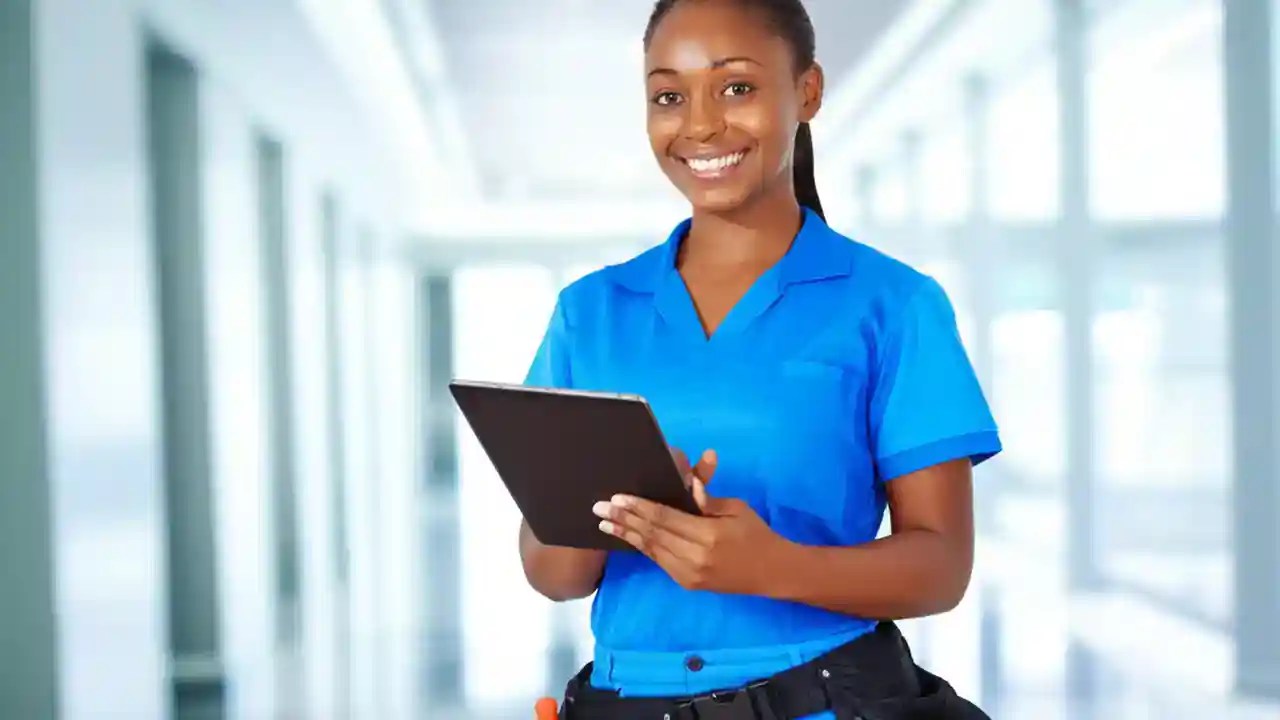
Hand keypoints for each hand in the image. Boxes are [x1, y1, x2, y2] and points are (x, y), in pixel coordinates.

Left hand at [593, 449, 788, 594]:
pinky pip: (659, 561)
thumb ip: (707, 499)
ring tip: (603, 524)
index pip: (666, 518)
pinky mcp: (687, 583)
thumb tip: (688, 485)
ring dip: (626, 535)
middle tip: (599, 508)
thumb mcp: (735, 509)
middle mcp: (694, 558)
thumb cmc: (755, 533)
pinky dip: (641, 547)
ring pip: (651, 550)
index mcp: (708, 536)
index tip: (617, 498)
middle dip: (623, 521)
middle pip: (652, 535)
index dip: (639, 508)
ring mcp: (689, 574)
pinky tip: (627, 537)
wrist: (771, 572)